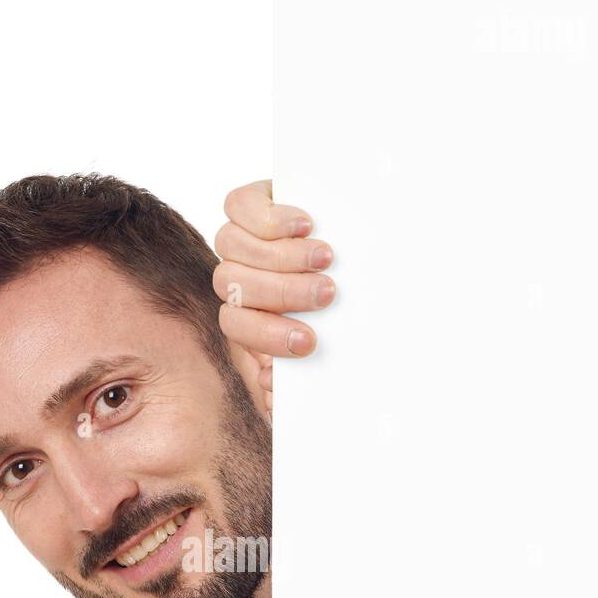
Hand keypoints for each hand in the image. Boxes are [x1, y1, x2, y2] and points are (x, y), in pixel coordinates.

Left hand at [214, 179, 336, 415]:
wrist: (365, 230)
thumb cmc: (347, 294)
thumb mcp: (332, 334)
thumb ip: (304, 370)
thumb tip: (274, 395)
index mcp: (251, 312)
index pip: (236, 325)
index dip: (265, 335)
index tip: (308, 341)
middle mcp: (239, 277)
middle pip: (232, 287)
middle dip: (282, 294)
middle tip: (327, 293)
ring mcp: (241, 239)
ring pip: (232, 250)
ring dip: (282, 257)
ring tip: (325, 258)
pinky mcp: (251, 202)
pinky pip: (238, 207)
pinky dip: (270, 217)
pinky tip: (304, 225)